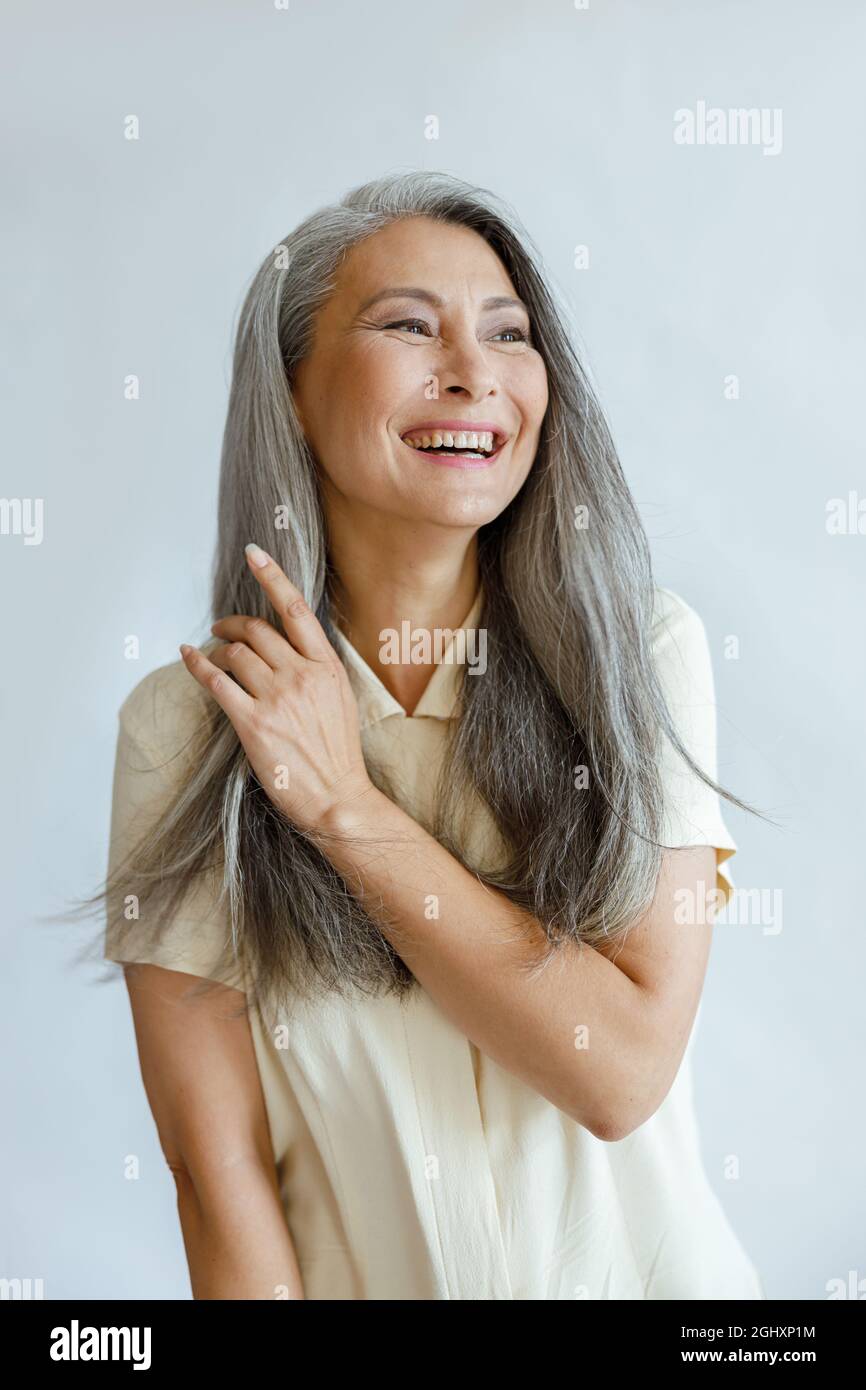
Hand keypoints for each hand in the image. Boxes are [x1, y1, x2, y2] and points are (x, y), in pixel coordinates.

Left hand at [179, 543, 373, 833]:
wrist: (339, 797)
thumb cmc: (338, 754)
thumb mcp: (341, 700)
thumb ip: (316, 669)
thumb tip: (286, 648)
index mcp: (327, 666)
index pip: (296, 609)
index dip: (272, 576)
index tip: (254, 554)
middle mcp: (302, 675)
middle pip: (257, 629)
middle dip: (232, 622)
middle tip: (221, 626)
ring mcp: (277, 698)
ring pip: (236, 652)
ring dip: (218, 649)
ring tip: (214, 655)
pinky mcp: (253, 723)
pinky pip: (217, 681)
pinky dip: (198, 664)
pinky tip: (189, 656)